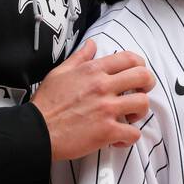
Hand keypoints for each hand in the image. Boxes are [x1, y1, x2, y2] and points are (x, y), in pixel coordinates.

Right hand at [32, 38, 154, 158]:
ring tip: (129, 117)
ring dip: (139, 112)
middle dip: (147, 85)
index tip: (137, 75)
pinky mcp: (107, 131)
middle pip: (143, 77)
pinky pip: (133, 133)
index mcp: (93, 70)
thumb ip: (80, 58)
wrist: (36, 130)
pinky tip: (118, 139)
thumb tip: (91, 44)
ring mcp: (107, 109)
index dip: (139, 65)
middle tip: (139, 94)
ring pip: (143, 104)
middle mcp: (103, 86)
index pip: (129, 58)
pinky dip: (128, 138)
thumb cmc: (46, 104)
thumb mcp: (60, 72)